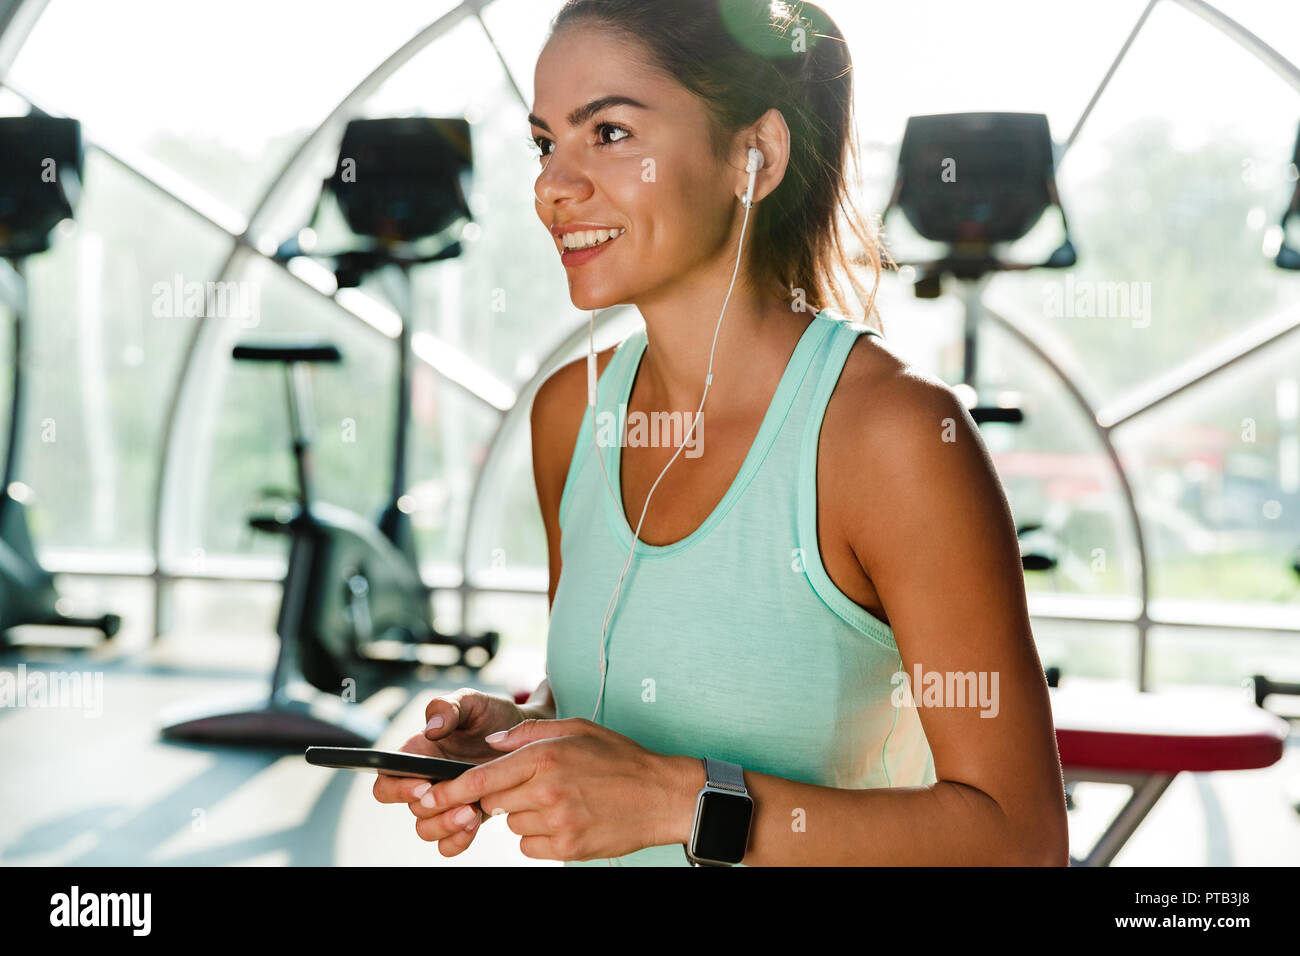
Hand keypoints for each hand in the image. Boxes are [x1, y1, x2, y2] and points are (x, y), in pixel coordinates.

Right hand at [372, 688, 525, 856]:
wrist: (525, 736)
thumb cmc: (491, 715)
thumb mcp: (471, 701)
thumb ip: (447, 707)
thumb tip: (431, 731)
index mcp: (417, 754)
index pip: (387, 780)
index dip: (397, 789)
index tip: (423, 786)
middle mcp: (426, 781)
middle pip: (410, 809)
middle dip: (433, 809)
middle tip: (460, 800)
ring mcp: (446, 802)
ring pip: (427, 830)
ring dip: (446, 826)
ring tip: (473, 811)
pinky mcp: (466, 817)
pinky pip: (449, 844)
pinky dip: (458, 840)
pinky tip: (476, 823)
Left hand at [415, 717, 689, 861]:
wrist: (659, 796)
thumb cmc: (619, 758)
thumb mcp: (576, 729)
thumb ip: (527, 733)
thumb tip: (490, 744)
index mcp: (545, 757)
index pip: (481, 779)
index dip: (449, 791)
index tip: (426, 797)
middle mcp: (546, 791)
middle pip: (492, 803)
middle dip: (502, 795)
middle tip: (534, 785)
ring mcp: (556, 823)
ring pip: (511, 824)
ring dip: (524, 814)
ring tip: (560, 800)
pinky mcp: (566, 849)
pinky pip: (529, 846)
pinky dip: (539, 836)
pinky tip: (566, 819)